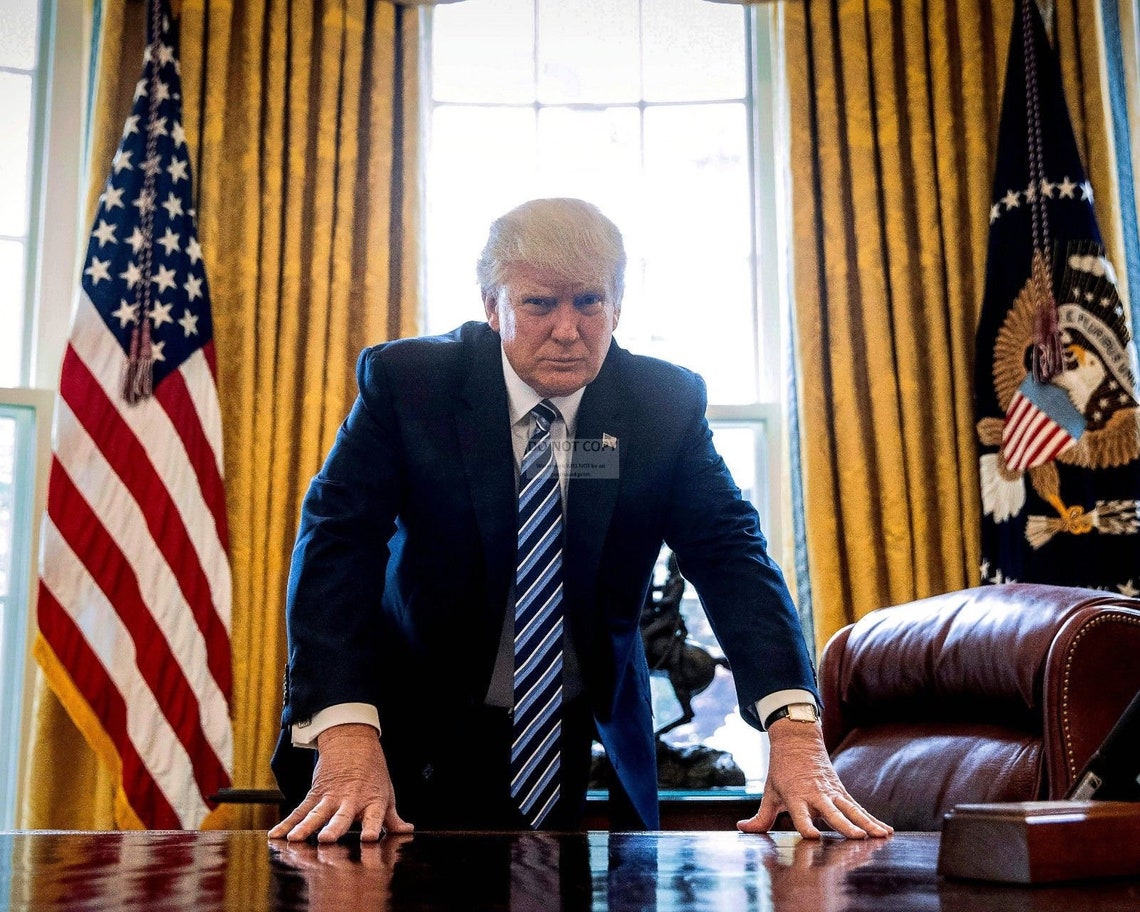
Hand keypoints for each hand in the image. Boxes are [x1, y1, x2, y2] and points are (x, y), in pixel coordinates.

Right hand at [267, 723, 413, 842]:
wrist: (351, 741)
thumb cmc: (372, 772)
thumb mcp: (386, 793)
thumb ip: (392, 818)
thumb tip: (406, 831)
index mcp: (372, 802)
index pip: (374, 817)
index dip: (372, 828)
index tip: (368, 839)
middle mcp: (350, 800)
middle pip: (342, 817)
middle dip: (334, 828)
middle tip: (326, 838)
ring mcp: (330, 798)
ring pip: (316, 814)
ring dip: (305, 827)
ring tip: (295, 839)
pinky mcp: (315, 795)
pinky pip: (299, 811)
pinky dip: (287, 823)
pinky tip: (276, 835)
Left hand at [736, 720, 892, 838]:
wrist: (798, 740)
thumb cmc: (782, 771)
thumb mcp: (770, 792)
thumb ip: (761, 816)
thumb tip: (742, 828)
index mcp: (795, 795)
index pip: (800, 813)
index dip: (805, 825)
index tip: (812, 836)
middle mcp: (815, 794)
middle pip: (831, 812)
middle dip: (844, 825)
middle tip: (857, 837)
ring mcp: (831, 792)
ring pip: (851, 809)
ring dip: (866, 822)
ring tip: (879, 836)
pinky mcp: (841, 792)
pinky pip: (858, 807)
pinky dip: (872, 818)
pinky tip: (885, 830)